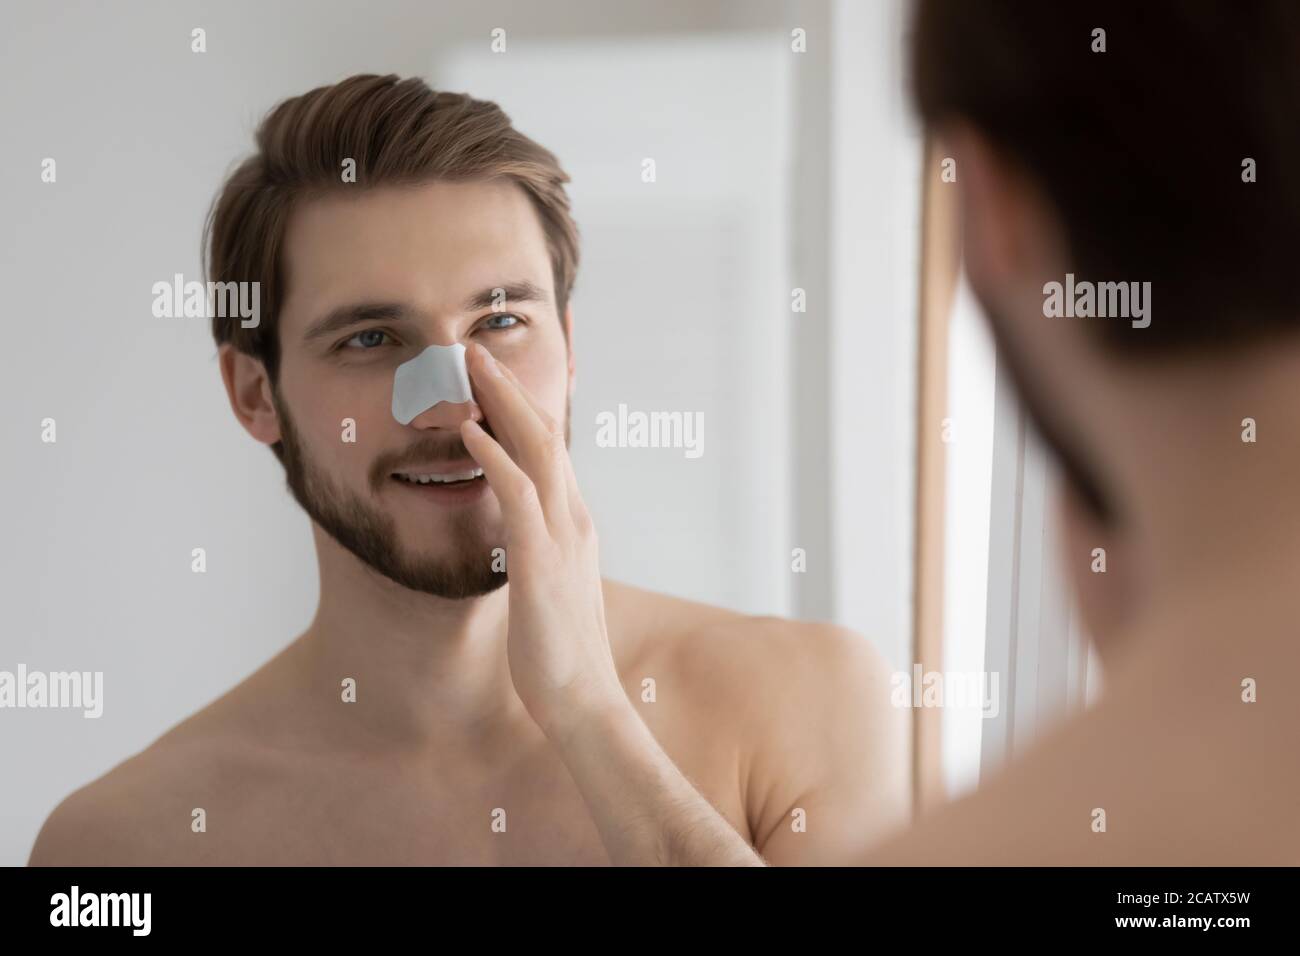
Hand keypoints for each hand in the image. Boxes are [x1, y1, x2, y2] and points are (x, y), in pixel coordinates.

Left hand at [459, 343, 626, 739]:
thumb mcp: (548, 587)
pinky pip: (518, 495)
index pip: (553, 450)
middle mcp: (574, 519)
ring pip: (538, 450)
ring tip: (472, 366)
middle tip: (479, 349)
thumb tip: (518, 533)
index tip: (500, 375)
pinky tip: (471, 432)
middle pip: (547, 434)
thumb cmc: (559, 652)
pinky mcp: (541, 561)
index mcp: (574, 524)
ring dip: (503, 403)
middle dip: (512, 388)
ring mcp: (562, 536)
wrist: (583, 701)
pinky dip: (495, 458)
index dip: (528, 407)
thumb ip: (537, 551)